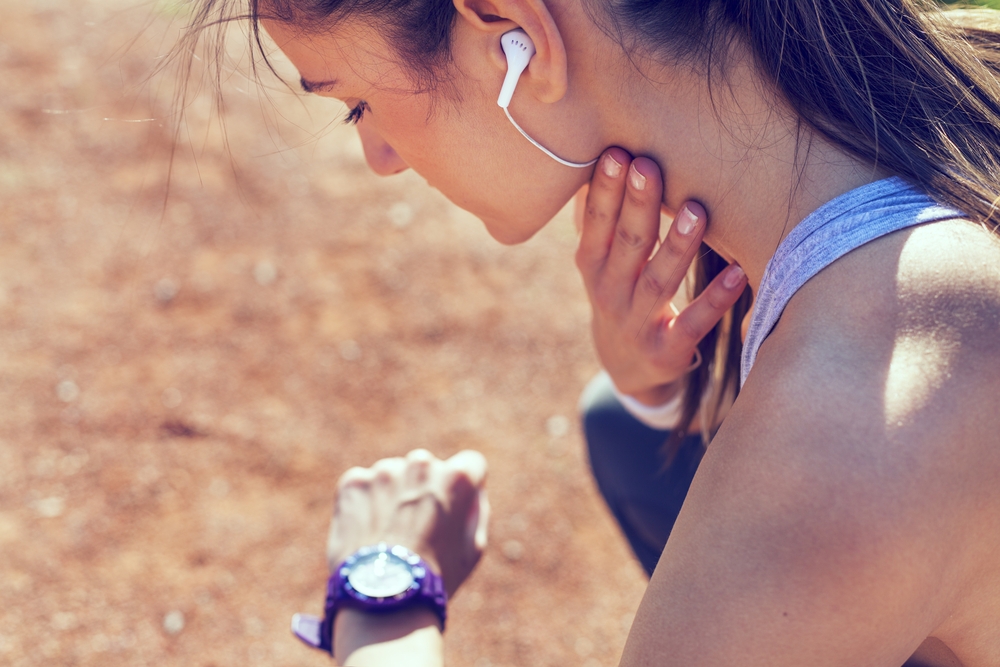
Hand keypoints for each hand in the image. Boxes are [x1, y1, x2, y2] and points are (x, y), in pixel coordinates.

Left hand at [327, 449, 488, 596]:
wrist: (383, 596)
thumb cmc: (436, 576)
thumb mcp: (473, 548)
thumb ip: (476, 510)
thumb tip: (473, 491)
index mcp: (457, 477)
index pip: (470, 464)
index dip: (463, 489)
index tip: (452, 508)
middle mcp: (421, 464)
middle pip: (426, 469)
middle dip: (423, 489)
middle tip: (415, 527)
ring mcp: (385, 471)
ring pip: (392, 477)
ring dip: (392, 496)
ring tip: (388, 536)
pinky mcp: (354, 482)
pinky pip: (363, 486)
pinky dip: (364, 504)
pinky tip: (367, 533)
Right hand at [575, 149, 747, 405]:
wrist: (627, 368)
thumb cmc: (619, 294)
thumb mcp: (599, 262)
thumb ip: (598, 219)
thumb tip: (595, 156)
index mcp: (592, 267)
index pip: (596, 225)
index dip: (605, 192)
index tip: (617, 154)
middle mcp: (609, 295)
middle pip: (626, 246)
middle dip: (637, 207)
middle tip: (649, 166)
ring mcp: (637, 324)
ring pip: (658, 282)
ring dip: (677, 247)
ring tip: (697, 211)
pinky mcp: (667, 351)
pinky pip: (694, 323)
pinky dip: (716, 299)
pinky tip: (738, 274)